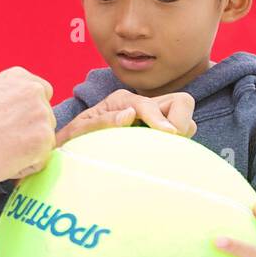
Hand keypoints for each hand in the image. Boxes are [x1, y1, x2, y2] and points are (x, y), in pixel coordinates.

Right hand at [0, 67, 56, 187]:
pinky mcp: (43, 140)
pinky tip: (3, 159)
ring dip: (26, 151)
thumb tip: (23, 118)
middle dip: (29, 134)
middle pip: (46, 120)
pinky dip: (24, 167)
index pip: (42, 96)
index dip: (27, 115)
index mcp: (18, 77)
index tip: (13, 124)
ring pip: (44, 142)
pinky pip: (40, 161)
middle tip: (1, 140)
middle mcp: (33, 91)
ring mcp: (41, 115)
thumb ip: (11, 102)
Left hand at [56, 89, 196, 146]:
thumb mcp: (80, 130)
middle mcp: (141, 105)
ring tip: (162, 149)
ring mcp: (152, 118)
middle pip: (181, 102)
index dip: (160, 119)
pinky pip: (180, 135)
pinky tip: (161, 156)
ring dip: (180, 132)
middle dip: (180, 120)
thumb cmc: (73, 140)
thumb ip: (102, 121)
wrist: (71, 149)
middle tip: (168, 141)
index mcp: (122, 100)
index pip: (150, 105)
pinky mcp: (157, 133)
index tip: (168, 134)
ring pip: (185, 119)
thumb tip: (129, 114)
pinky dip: (177, 143)